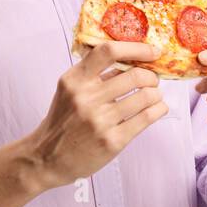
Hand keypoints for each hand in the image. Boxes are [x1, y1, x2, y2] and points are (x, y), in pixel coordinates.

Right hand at [28, 41, 167, 190]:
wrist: (48, 158)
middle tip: (153, 81)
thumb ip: (95, 75)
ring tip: (155, 96)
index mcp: (75, 80)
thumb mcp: (69, 91)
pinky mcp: (112, 141)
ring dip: (156, 94)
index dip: (136, 48)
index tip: (152, 51)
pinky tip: (158, 108)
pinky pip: (146, 118)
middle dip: (151, 76)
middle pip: (134, 75)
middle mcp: (86, 98)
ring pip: (145, 96)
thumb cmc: (64, 121)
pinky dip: (158, 109)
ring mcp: (100, 121)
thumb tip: (132, 60)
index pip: (108, 52)